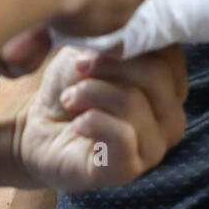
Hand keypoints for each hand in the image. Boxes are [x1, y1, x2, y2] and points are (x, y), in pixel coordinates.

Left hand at [13, 44, 186, 190]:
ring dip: (92, 92)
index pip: (170, 54)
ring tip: (68, 97)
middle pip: (157, 74)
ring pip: (134, 102)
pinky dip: (92, 121)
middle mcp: (170, 117)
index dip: (133, 39)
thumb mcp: (89, 53)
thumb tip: (121, 42)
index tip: (96, 42)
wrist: (38, 129)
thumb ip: (112, 45)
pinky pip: (121, 136)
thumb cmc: (71, 85)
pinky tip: (76, 123)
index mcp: (169, 86)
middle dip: (111, 64)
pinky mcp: (129, 169)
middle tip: (78, 66)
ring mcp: (154, 146)